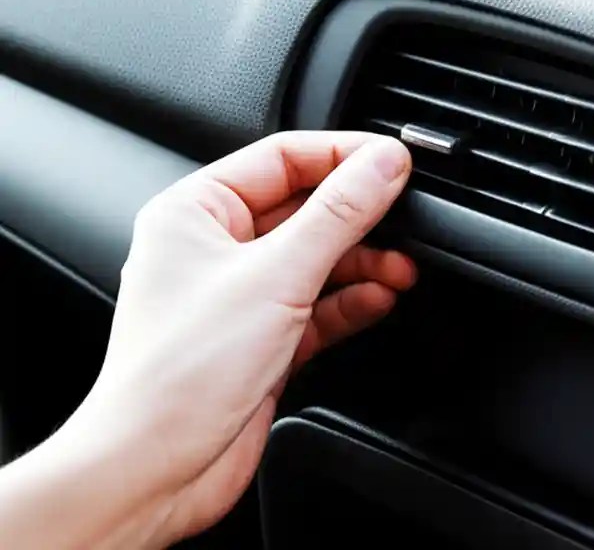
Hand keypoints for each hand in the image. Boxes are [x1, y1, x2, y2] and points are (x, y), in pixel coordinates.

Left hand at [0, 132, 416, 548]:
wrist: (158, 468)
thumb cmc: (179, 374)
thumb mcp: (276, 274)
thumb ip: (340, 214)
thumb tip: (383, 163)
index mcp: (194, 212)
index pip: (282, 156)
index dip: (342, 155)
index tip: (394, 161)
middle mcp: (214, 249)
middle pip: (306, 208)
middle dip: (361, 216)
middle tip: (407, 217)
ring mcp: (241, 297)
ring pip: (318, 259)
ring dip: (364, 262)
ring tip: (403, 267)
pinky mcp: (264, 341)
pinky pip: (320, 306)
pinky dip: (353, 302)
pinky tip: (381, 298)